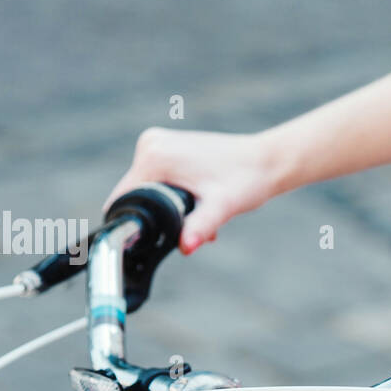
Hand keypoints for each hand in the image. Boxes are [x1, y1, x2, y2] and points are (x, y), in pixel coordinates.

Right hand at [104, 128, 283, 254]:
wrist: (266, 161)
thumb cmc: (247, 180)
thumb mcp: (221, 207)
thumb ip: (199, 227)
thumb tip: (185, 248)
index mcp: (154, 156)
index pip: (124, 198)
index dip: (133, 223)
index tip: (150, 241)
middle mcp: (150, 144)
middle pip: (135, 195)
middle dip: (157, 217)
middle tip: (190, 229)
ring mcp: (158, 142)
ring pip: (148, 188)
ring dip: (167, 208)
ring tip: (201, 215)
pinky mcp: (168, 146)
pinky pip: (159, 178)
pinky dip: (173, 195)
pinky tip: (199, 204)